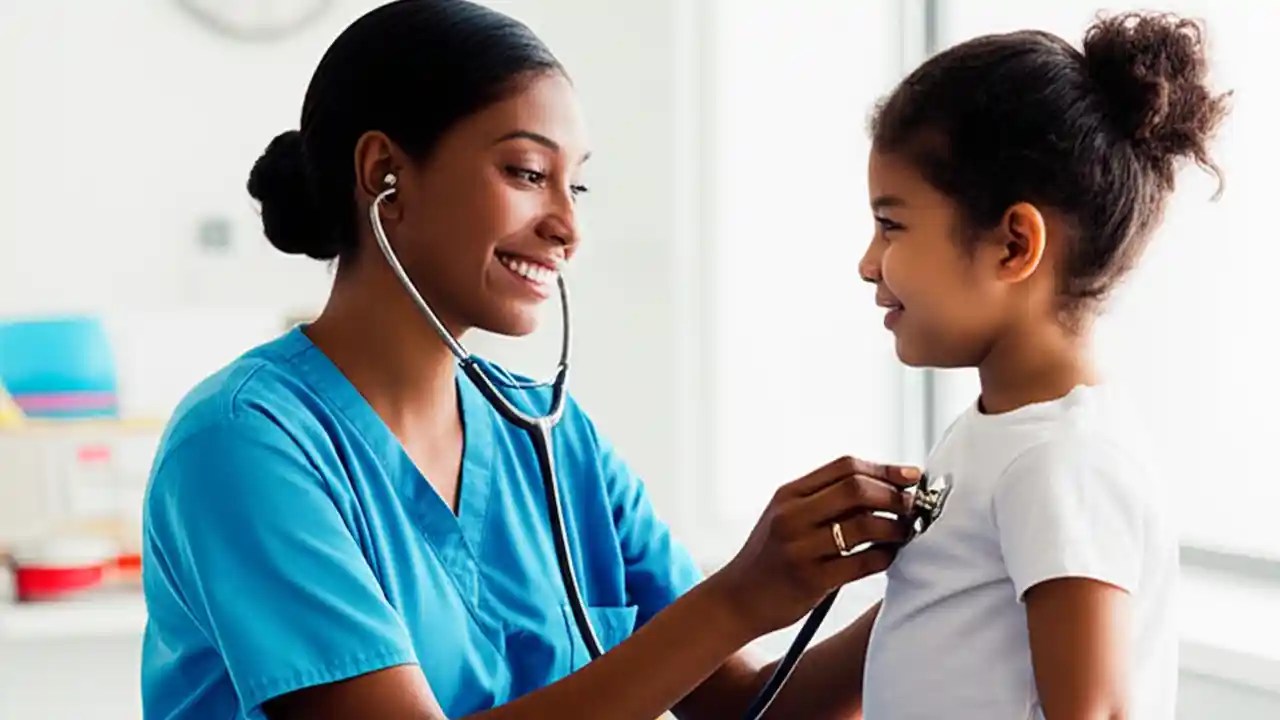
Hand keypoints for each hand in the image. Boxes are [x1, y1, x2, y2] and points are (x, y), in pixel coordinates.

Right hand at [712, 457, 919, 635]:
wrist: (737, 599)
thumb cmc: (771, 557)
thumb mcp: (785, 516)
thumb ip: (823, 499)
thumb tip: (883, 486)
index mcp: (788, 494)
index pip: (845, 466)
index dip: (884, 469)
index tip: (911, 476)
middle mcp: (791, 516)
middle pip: (857, 489)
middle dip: (894, 496)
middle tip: (914, 507)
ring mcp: (800, 548)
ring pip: (865, 525)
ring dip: (895, 527)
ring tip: (904, 533)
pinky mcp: (810, 580)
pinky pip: (862, 562)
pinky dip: (884, 556)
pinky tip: (889, 556)